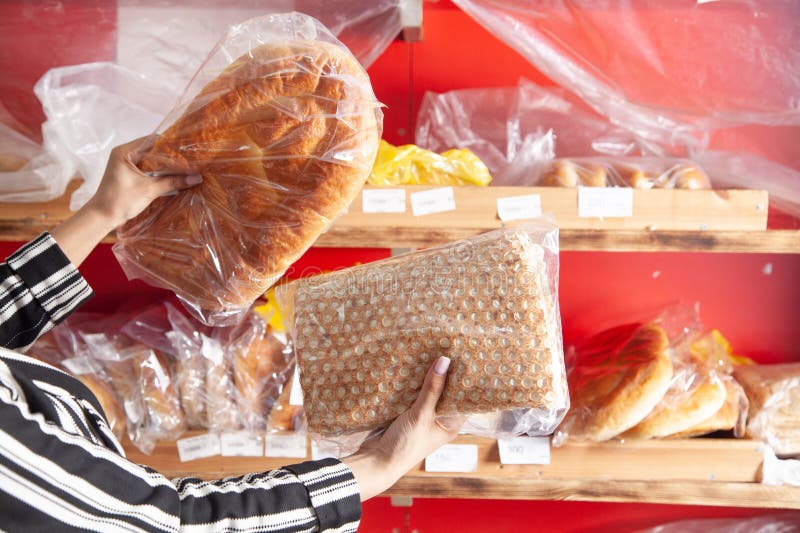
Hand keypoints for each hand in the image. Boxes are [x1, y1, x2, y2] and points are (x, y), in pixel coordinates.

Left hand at [51, 137, 201, 266]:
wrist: (103, 217)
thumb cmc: (120, 201)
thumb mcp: (149, 190)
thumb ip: (173, 182)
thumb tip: (197, 177)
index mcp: (125, 151)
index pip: (153, 141)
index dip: (172, 145)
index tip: (189, 150)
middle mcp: (125, 153)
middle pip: (154, 148)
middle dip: (172, 154)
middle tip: (191, 158)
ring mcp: (128, 163)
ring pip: (153, 158)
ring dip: (168, 163)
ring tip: (187, 166)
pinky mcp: (131, 172)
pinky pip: (150, 167)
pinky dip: (161, 170)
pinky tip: (175, 174)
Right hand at [343, 356, 463, 499]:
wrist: (376, 461)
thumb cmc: (405, 445)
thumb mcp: (421, 415)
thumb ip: (433, 389)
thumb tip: (445, 361)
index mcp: (450, 424)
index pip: (464, 398)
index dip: (465, 380)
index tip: (466, 358)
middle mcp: (438, 420)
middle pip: (445, 392)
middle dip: (444, 374)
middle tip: (447, 347)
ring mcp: (421, 416)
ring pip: (427, 392)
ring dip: (426, 376)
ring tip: (430, 350)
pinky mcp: (405, 413)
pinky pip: (411, 394)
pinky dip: (411, 383)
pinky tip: (410, 365)